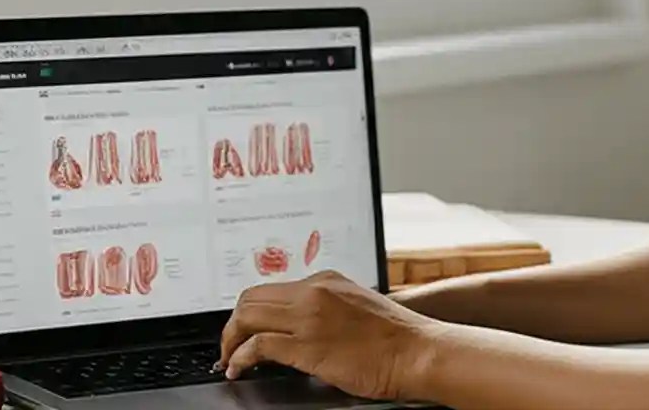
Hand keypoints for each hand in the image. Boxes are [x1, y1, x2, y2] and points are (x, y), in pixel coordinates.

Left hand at [218, 270, 440, 401]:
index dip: (252, 311)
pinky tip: (239, 368)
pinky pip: (257, 346)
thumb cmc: (397, 337)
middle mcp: (313, 292)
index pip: (272, 288)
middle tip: (231, 345)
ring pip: (247, 316)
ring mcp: (309, 318)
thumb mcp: (357, 307)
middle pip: (251, 297)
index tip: (246, 329)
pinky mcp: (308, 346)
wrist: (418, 351)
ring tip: (229, 359)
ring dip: (230, 340)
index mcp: (326, 281)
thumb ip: (328, 308)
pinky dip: (239, 357)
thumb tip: (303, 326)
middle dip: (234, 324)